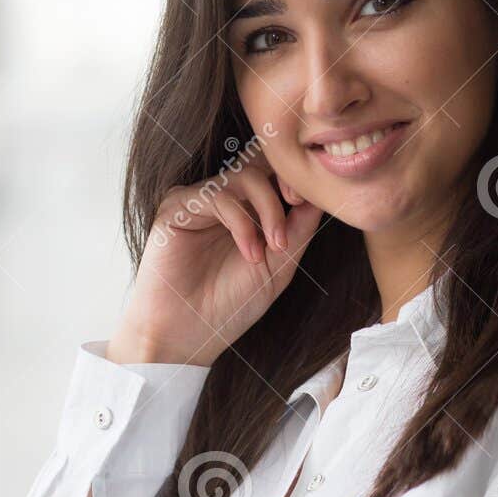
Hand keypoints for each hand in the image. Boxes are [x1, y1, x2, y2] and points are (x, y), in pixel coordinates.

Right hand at [108, 149, 322, 366]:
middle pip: (260, 162)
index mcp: (247, 210)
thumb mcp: (279, 266)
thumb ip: (299, 229)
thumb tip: (321, 196)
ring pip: (244, 176)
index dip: (294, 178)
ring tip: (274, 247)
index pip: (273, 173)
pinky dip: (242, 223)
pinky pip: (217, 195)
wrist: (189, 334)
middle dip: (284, 180)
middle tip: (297, 204)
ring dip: (268, 210)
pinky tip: (250, 253)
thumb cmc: (231, 305)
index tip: (310, 199)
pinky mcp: (177, 207)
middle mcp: (223, 199)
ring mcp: (199, 201)